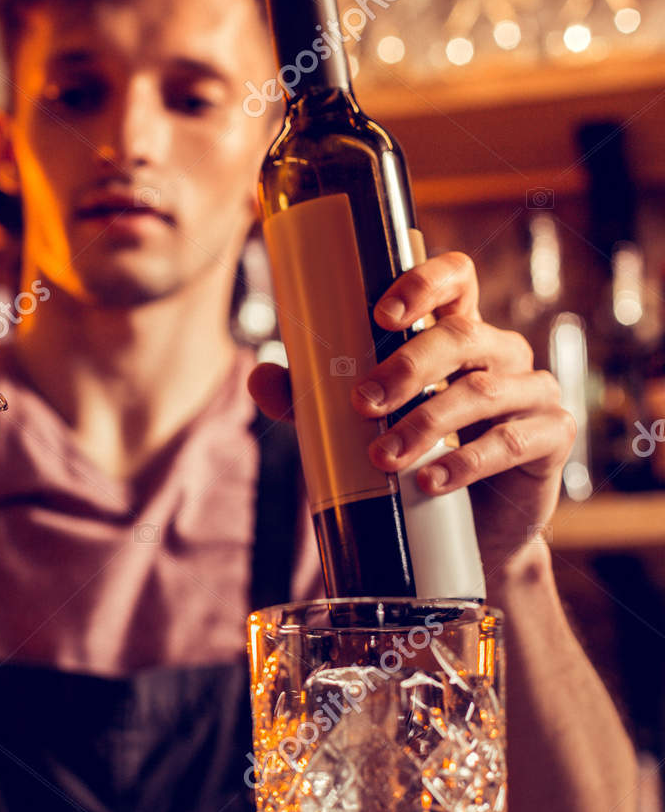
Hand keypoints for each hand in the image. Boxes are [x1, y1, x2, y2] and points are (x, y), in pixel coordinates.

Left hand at [249, 251, 574, 578]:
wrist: (470, 532)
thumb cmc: (412, 457)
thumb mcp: (357, 426)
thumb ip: (312, 399)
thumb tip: (260, 377)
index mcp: (456, 334)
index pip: (456, 279)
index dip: (425, 281)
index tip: (381, 312)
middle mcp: (499, 353)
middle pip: (463, 335)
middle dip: (408, 366)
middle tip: (363, 402)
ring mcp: (533, 391)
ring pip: (485, 389)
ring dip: (428, 421)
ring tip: (383, 456)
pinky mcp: (552, 437)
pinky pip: (514, 440)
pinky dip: (467, 460)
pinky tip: (431, 481)